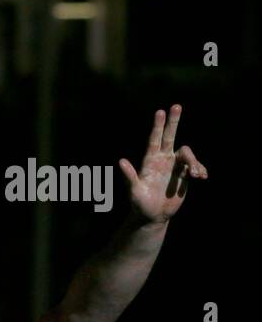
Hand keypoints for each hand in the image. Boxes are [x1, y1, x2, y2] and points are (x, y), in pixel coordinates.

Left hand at [119, 104, 207, 223]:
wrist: (153, 216)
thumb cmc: (140, 204)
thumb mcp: (134, 191)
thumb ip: (129, 176)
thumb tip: (120, 161)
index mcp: (150, 161)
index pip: (154, 140)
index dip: (158, 126)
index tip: (160, 111)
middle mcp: (163, 160)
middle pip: (170, 136)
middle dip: (173, 121)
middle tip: (176, 105)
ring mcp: (175, 167)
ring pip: (188, 155)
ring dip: (194, 162)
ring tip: (196, 175)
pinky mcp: (185, 176)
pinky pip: (196, 167)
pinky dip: (200, 170)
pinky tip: (202, 177)